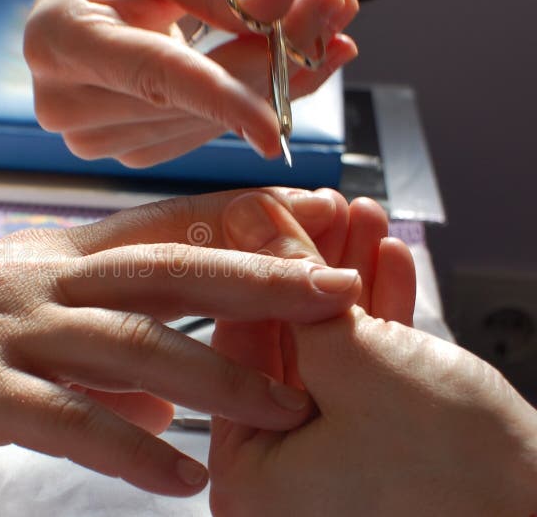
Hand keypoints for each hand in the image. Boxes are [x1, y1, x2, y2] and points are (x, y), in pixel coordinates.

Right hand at [0, 188, 361, 496]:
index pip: (162, 229)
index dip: (239, 226)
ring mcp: (7, 329)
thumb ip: (96, 359)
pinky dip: (130, 449)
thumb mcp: (16, 326)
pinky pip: (66, 417)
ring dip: (215, 377)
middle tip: (338, 297)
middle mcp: (41, 280)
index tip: (310, 228)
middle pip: (168, 272)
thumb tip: (166, 409)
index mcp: (54, 258)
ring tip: (284, 409)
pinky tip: (182, 479)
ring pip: (130, 343)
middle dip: (258, 282)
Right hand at [25, 0, 357, 165]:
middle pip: (193, 103)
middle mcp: (67, 101)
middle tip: (335, 12)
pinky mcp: (125, 148)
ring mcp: (95, 136)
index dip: (221, 100)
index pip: (154, 76)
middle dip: (274, 62)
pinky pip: (200, 134)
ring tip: (320, 31)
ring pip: (205, 125)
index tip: (275, 132)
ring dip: (273, 83)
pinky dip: (247, 104)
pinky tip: (282, 70)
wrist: (77, 0)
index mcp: (61, 38)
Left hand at [208, 192, 536, 514]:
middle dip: (314, 268)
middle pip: (285, 342)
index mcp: (246, 475)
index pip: (235, 344)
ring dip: (351, 282)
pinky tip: (388, 262)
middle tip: (324, 211)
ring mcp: (328, 464)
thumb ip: (290, 285)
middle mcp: (277, 477)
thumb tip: (251, 222)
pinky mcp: (375, 449)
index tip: (273, 217)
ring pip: (330, 351)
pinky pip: (364, 373)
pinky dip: (379, 320)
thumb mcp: (354, 362)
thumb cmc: (454, 474)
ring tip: (363, 220)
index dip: (258, 268)